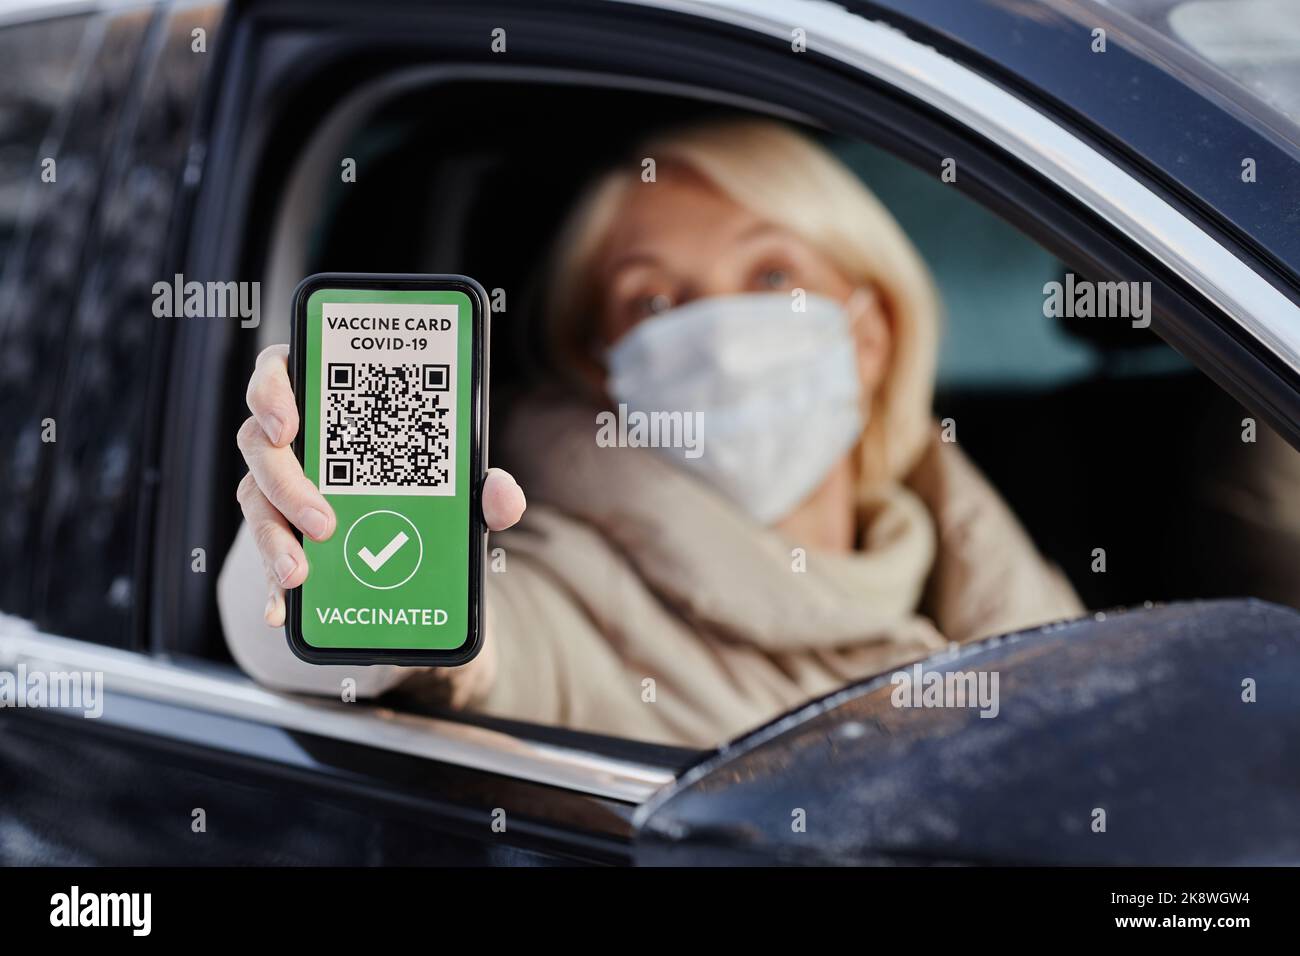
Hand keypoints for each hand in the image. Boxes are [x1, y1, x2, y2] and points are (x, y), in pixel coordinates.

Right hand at [236, 344, 525, 625]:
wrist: (426, 550)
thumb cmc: (432, 489)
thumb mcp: (461, 488)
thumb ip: (484, 488)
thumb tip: (502, 494)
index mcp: (331, 403)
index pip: (280, 372)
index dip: (271, 391)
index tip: (288, 425)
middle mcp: (295, 440)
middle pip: (260, 445)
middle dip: (285, 484)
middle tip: (323, 522)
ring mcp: (278, 487)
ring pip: (256, 503)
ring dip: (274, 540)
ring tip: (300, 574)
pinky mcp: (281, 535)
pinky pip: (264, 559)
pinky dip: (271, 586)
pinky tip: (282, 609)